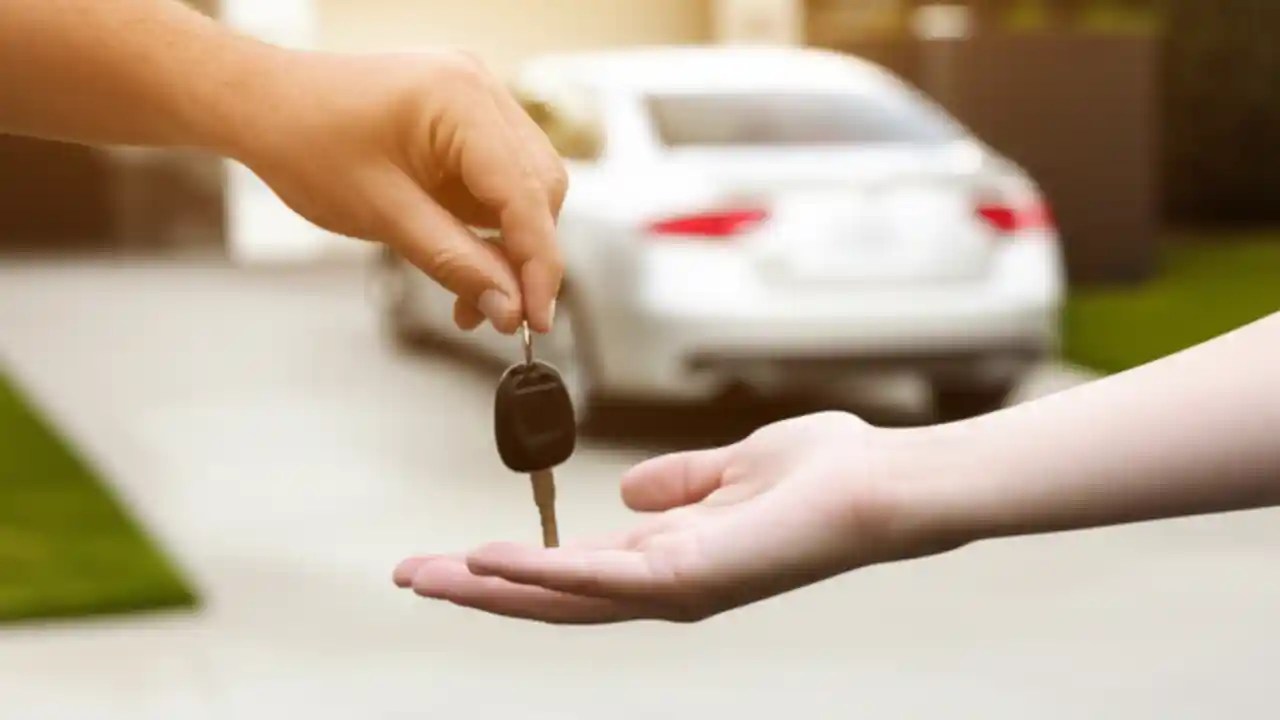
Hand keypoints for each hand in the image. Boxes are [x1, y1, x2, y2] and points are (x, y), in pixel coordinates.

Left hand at [227, 49, 565, 333]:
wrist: (265, 106)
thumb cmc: (306, 144)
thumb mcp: (383, 215)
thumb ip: (455, 262)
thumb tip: (510, 310)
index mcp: (462, 101)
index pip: (527, 194)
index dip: (540, 264)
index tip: (537, 321)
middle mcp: (481, 89)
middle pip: (540, 188)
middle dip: (526, 256)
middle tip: (502, 315)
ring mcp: (477, 100)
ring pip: (527, 186)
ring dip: (510, 245)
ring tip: (477, 296)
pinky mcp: (467, 120)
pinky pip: (500, 179)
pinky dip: (491, 225)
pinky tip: (469, 260)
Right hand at [394, 412, 962, 623]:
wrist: (880, 486)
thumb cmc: (822, 476)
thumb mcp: (730, 470)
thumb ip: (679, 484)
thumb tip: (630, 491)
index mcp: (668, 556)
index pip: (572, 570)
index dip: (510, 568)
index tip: (453, 556)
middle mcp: (663, 584)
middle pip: (551, 594)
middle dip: (477, 590)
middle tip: (409, 578)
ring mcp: (674, 588)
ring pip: (560, 596)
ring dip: (487, 588)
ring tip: (425, 576)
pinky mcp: (689, 579)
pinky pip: (598, 579)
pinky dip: (539, 573)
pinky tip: (488, 563)